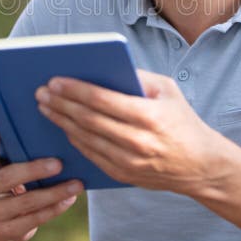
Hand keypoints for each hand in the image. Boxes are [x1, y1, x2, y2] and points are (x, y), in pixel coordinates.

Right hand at [0, 123, 83, 240]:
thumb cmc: (9, 178)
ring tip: (77, 184)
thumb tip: (47, 119)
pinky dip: (54, 209)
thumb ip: (17, 145)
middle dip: (34, 170)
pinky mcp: (7, 230)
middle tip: (58, 164)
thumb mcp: (6, 162)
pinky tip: (69, 199)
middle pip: (7, 179)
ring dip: (54, 193)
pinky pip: (33, 220)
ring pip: (25, 202)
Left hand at [35, 69, 231, 194]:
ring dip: (61, 122)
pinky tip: (64, 126)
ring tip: (45, 107)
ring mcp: (128, 161)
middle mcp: (136, 140)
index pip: (102, 100)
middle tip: (41, 92)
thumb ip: (138, 77)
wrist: (200, 165)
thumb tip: (105, 67)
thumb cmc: (182, 120)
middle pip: (88, 119)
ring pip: (85, 138)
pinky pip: (91, 154)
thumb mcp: (168, 90)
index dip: (75, 90)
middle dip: (61, 104)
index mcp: (148, 116)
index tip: (54, 81)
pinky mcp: (122, 174)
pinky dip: (74, 139)